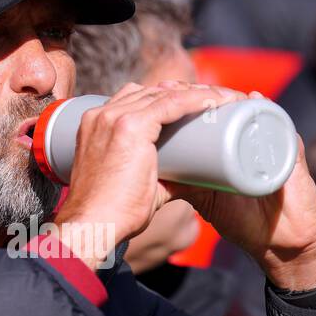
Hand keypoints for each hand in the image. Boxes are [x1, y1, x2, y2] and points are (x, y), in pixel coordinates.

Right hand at [52, 82, 244, 270]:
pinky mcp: (130, 127)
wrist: (94, 225)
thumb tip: (191, 180)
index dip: (169, 96)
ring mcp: (115, 118)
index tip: (194, 104)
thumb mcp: (136, 185)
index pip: (137, 97)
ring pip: (165, 93)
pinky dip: (196, 100)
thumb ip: (163, 179)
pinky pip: (171, 103)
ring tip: (222, 101)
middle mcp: (102, 114)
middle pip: (153, 90)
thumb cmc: (111, 213)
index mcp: (97, 124)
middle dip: (186, 92)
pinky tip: (215, 101)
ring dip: (197, 93)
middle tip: (215, 102)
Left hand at [158, 87, 315, 289]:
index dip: (189, 99)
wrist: (280, 243)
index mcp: (237, 145)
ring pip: (255, 109)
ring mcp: (276, 142)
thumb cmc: (244, 221)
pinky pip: (284, 126)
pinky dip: (269, 112)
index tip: (164, 92)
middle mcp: (256, 138)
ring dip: (232, 96)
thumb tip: (152, 171)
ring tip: (206, 92)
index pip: (214, 113)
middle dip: (204, 92)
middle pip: (232, 105)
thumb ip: (184, 184)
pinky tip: (253, 100)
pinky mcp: (293, 153)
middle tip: (178, 88)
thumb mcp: (206, 199)